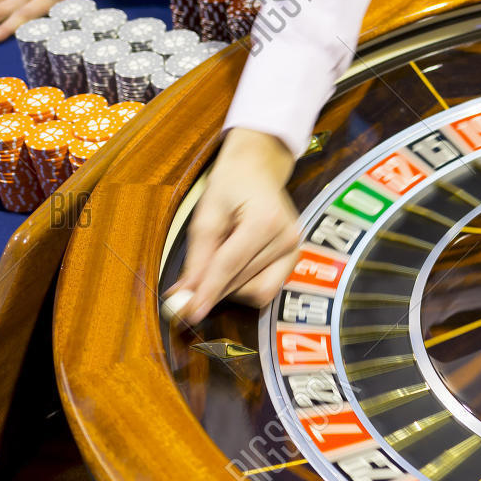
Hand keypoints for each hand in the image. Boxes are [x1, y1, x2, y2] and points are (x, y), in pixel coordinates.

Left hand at [166, 128, 299, 324]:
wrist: (259, 168)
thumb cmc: (231, 183)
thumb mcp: (206, 213)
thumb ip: (198, 257)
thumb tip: (185, 293)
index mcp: (265, 220)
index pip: (230, 265)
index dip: (207, 291)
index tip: (188, 312)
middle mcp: (287, 238)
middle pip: (244, 282)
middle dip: (215, 290)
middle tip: (188, 293)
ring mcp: (295, 250)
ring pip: (257, 291)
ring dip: (231, 287)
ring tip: (218, 263)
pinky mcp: (295, 258)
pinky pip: (268, 287)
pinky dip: (245, 284)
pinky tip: (234, 267)